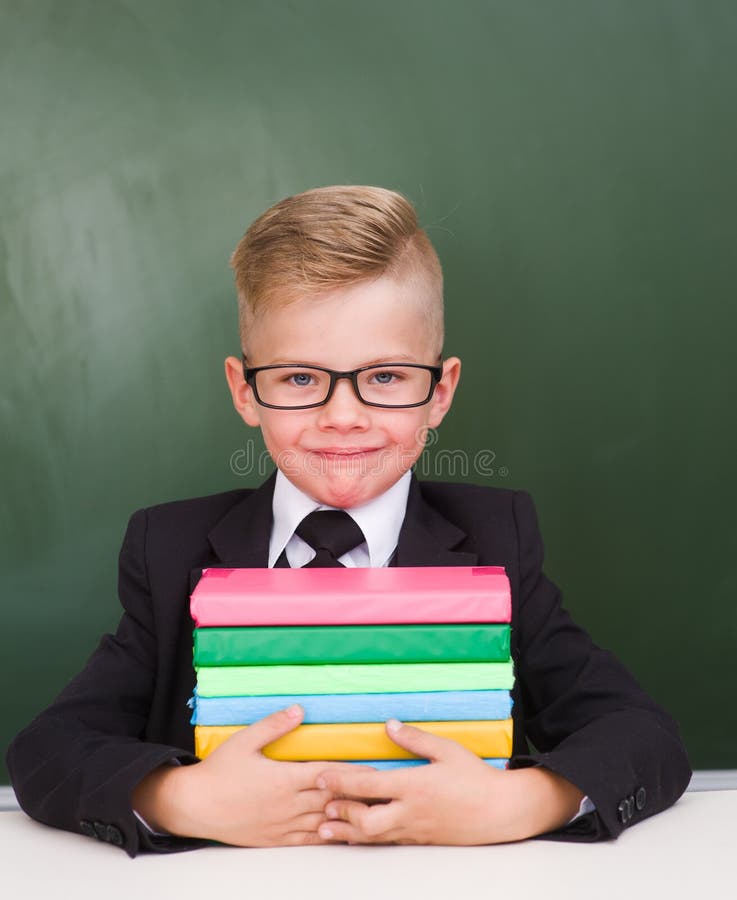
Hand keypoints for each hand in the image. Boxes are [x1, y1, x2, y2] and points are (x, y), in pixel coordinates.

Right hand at [133, 705, 372, 846]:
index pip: (327, 774)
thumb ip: (274, 725)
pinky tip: (342, 834)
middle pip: (332, 800)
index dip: (352, 773)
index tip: (374, 771)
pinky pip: (308, 840)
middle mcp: (288, 804)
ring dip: (347, 818)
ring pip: (324, 823)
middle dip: (357, 797)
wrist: (194, 807)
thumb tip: (299, 709)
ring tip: (371, 814)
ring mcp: (283, 824)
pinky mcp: (275, 839)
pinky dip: (328, 837)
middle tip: (382, 793)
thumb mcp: (245, 741)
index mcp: (284, 778)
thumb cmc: (219, 771)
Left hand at [314, 720, 583, 844]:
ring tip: (325, 828)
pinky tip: (355, 836)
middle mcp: (411, 812)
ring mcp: (415, 830)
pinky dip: (368, 840)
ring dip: (348, 832)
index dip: (341, 782)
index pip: (369, 786)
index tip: (321, 777)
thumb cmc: (475, 777)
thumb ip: (415, 739)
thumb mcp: (447, 750)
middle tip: (321, 805)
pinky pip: (388, 843)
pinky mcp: (421, 840)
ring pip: (374, 838)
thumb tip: (390, 725)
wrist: (501, 812)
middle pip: (366, 821)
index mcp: (414, 786)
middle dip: (341, 814)